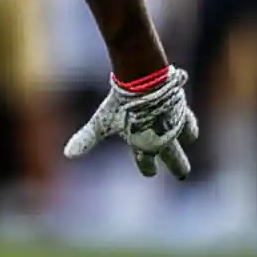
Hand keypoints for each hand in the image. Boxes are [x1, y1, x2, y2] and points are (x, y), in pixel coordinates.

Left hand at [64, 65, 198, 178]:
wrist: (143, 82)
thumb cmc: (120, 104)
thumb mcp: (101, 122)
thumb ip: (87, 138)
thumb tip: (68, 154)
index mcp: (145, 147)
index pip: (147, 164)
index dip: (147, 168)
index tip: (149, 173)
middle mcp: (164, 139)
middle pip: (176, 159)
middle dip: (178, 167)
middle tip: (182, 175)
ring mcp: (176, 124)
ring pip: (187, 136)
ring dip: (187, 139)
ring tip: (189, 139)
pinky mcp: (183, 109)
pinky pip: (188, 118)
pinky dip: (188, 120)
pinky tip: (186, 117)